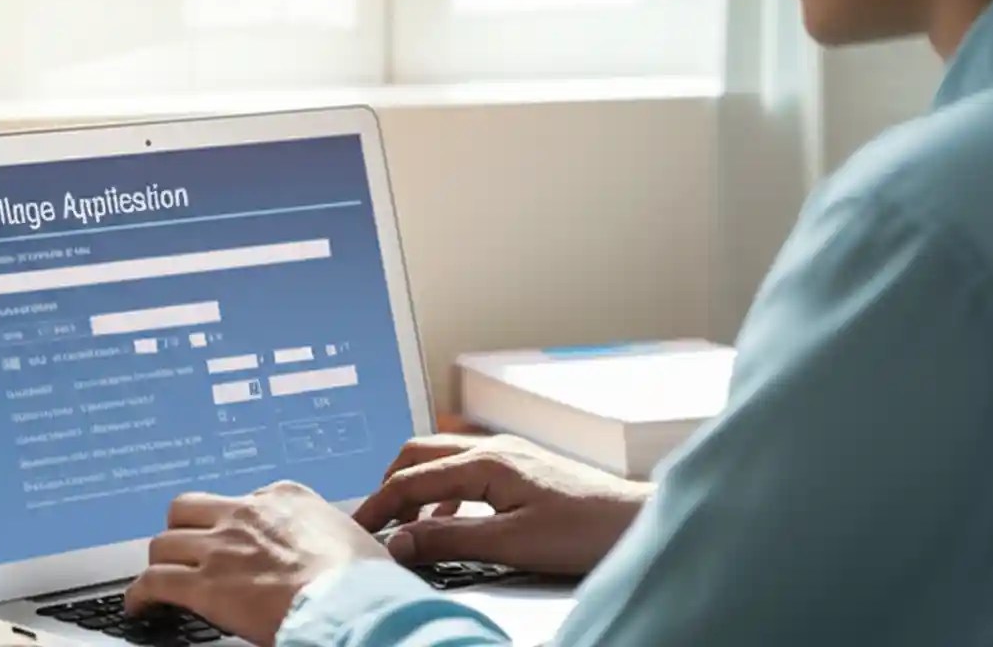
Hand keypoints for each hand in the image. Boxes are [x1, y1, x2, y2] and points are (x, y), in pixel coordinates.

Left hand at [124, 481, 389, 646]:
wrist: (350, 601)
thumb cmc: (361, 577)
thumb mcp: (352, 535)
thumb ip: (328, 533)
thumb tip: (333, 549)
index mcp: (285, 497)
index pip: (243, 499)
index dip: (233, 521)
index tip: (233, 537)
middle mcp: (246, 513)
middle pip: (189, 509)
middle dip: (183, 528)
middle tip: (186, 548)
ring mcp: (221, 547)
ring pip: (164, 542)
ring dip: (162, 561)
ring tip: (160, 578)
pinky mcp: (203, 584)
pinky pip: (154, 582)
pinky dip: (141, 594)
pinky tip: (140, 604)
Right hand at [354, 434, 652, 575]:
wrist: (635, 521)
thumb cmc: (584, 529)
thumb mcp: (510, 542)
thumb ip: (449, 540)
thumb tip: (399, 541)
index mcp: (485, 463)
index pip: (412, 479)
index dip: (379, 505)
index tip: (358, 528)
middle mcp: (493, 450)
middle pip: (420, 455)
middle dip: (391, 485)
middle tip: (375, 518)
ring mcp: (509, 456)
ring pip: (443, 461)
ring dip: (416, 488)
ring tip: (404, 523)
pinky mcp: (522, 469)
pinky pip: (466, 472)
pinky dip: (443, 494)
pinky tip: (449, 522)